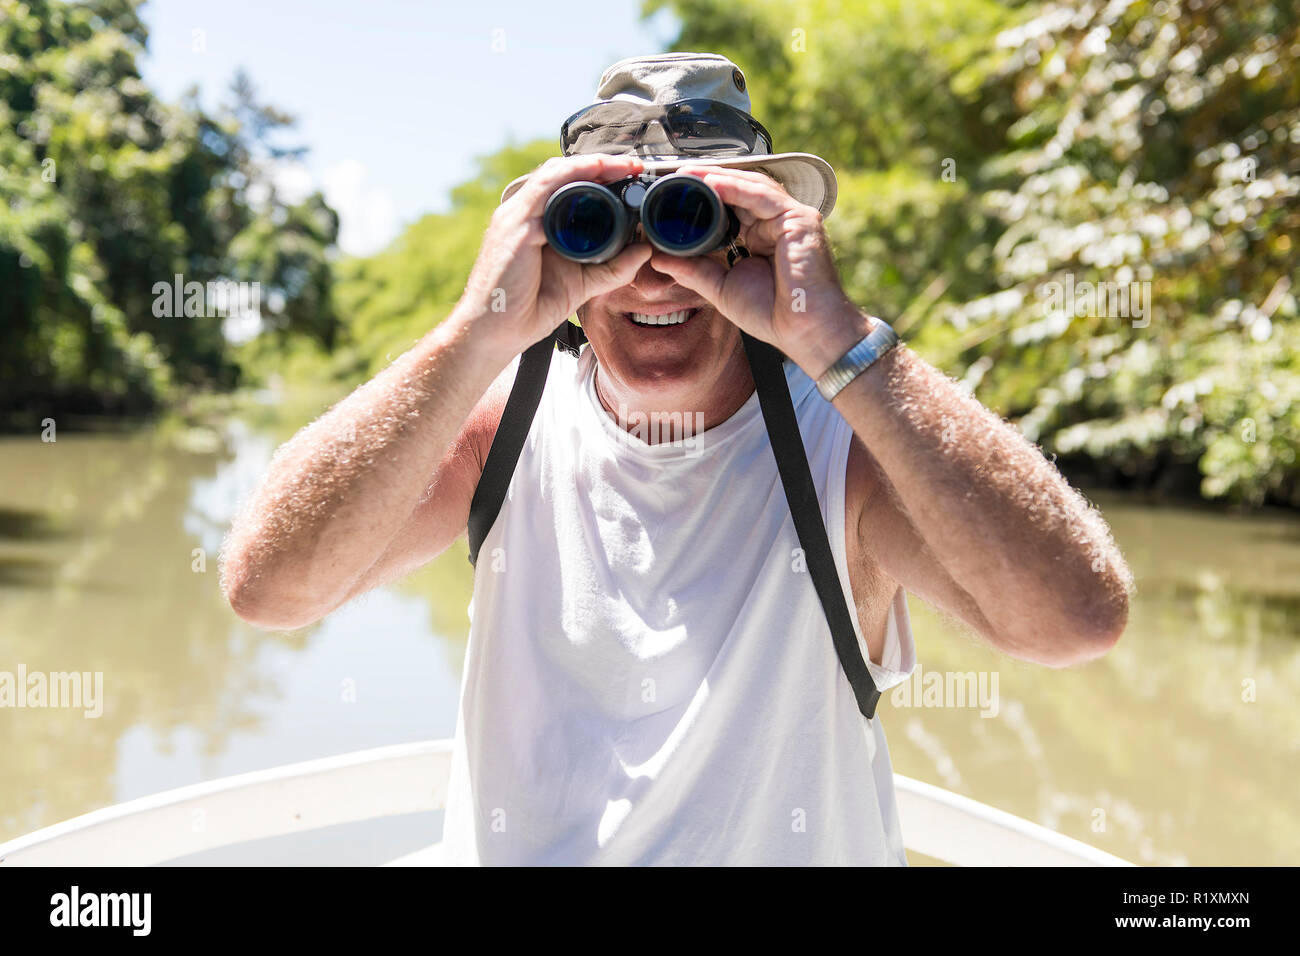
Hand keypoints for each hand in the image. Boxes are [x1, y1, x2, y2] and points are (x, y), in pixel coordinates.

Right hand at [458, 154, 653, 359]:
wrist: (497, 332)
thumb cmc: (528, 308)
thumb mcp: (583, 283)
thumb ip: (613, 268)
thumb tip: (644, 251)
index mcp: (536, 222)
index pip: (567, 185)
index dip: (599, 174)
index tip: (631, 174)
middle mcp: (524, 213)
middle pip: (562, 173)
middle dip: (600, 163)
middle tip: (633, 165)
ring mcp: (517, 217)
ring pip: (555, 174)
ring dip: (592, 164)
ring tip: (622, 165)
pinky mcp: (516, 227)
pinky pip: (545, 189)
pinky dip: (572, 176)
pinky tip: (596, 172)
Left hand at [648, 166, 873, 376]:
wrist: (804, 331)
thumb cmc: (772, 314)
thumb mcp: (721, 288)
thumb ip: (693, 270)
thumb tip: (659, 258)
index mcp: (760, 237)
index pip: (730, 206)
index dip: (704, 196)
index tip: (674, 192)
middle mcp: (775, 223)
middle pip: (740, 190)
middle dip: (708, 180)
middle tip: (676, 174)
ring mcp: (789, 218)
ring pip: (751, 186)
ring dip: (719, 178)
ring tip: (688, 174)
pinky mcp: (798, 219)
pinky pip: (763, 196)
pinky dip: (737, 188)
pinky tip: (712, 184)